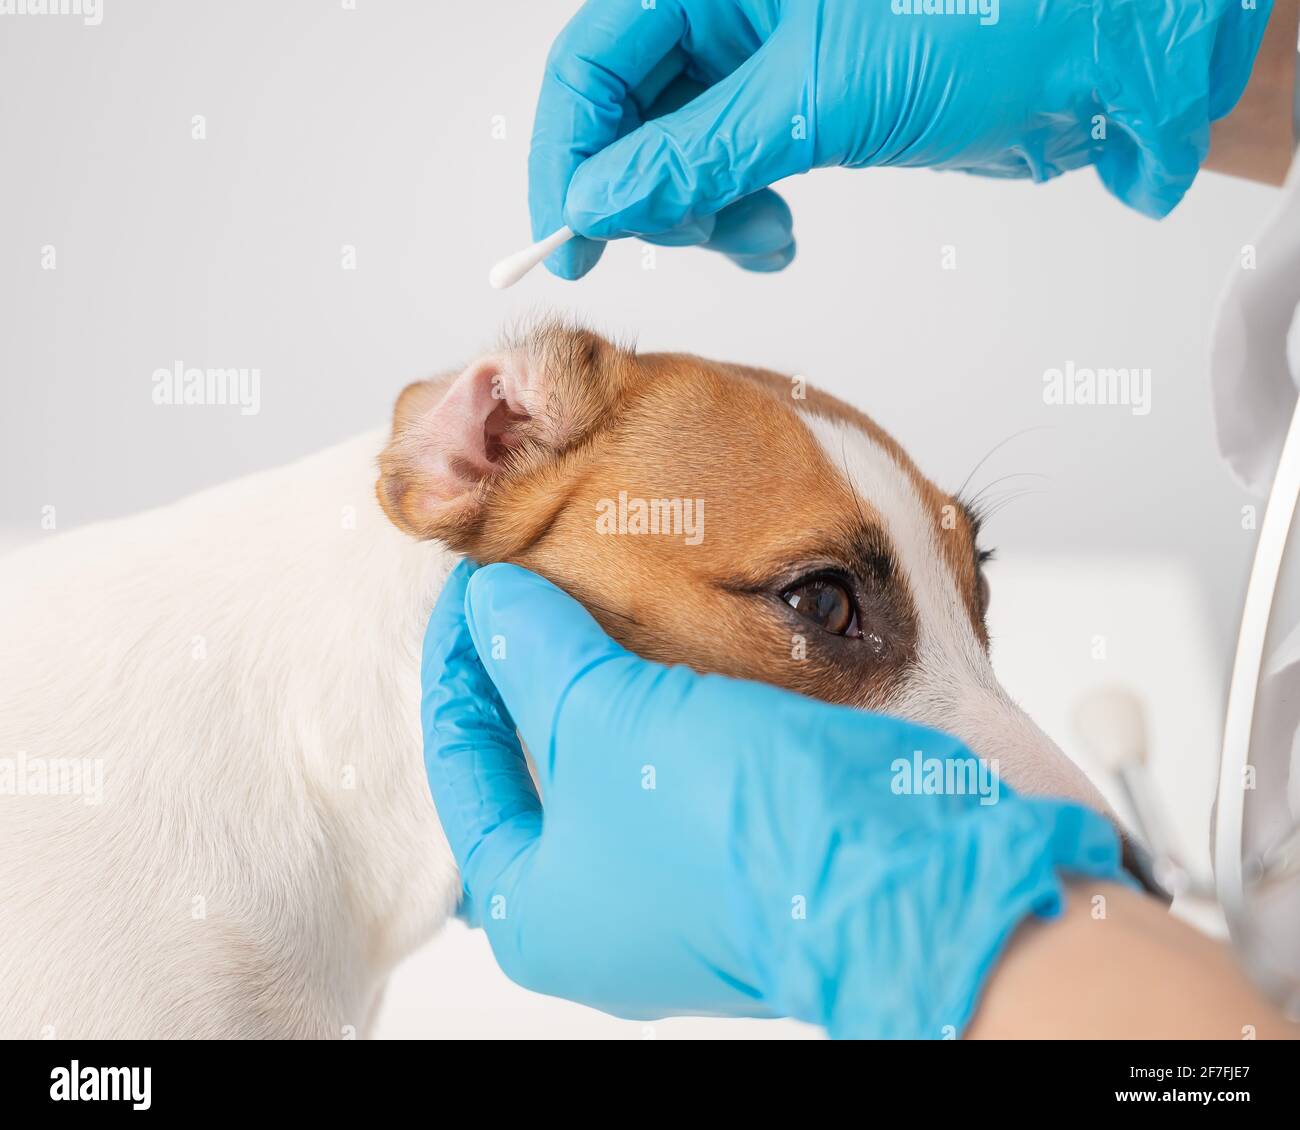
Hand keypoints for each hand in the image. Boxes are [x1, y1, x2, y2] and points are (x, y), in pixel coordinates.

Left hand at [421, 561, 1125, 1036]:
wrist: (902, 868)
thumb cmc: (734, 821)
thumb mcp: (608, 715)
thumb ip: (535, 652)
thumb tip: (492, 603)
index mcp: (534, 915)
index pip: (461, 766)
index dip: (459, 665)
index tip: (475, 590)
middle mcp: (598, 922)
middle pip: (533, 769)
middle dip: (531, 679)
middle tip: (525, 594)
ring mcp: (674, 897)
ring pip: (607, 767)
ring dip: (600, 687)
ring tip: (592, 605)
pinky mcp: (738, 862)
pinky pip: (671, 770)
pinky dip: (658, 708)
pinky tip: (665, 650)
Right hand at [529, 0, 1273, 278]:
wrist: (1105, 47)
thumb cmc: (987, 21)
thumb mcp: (817, 96)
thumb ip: (692, 154)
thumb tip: (595, 202)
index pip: (593, 60)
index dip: (571, 153)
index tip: (570, 234)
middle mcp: (731, 6)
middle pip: (628, 109)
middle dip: (640, 190)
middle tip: (677, 243)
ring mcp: (767, 56)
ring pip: (676, 148)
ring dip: (696, 211)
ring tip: (757, 237)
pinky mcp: (803, 104)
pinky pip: (731, 166)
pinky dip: (738, 212)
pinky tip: (775, 233)